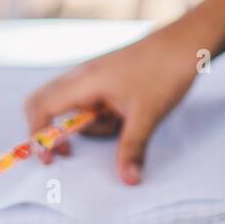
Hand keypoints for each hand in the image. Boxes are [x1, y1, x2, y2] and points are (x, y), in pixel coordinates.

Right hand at [23, 22, 207, 184]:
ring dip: (89, 125)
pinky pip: (91, 102)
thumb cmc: (164, 71)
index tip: (51, 159)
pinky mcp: (107, 78)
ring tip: (121, 122)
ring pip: (73, 107)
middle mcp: (82, 76)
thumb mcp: (147, 115)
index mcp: (84, 81)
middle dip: (53, 131)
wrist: (187, 42)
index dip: (38, 135)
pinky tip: (126, 114)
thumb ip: (132, 149)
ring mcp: (94, 76)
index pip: (41, 107)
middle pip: (46, 104)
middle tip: (71, 151)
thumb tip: (128, 180)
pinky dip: (100, 116)